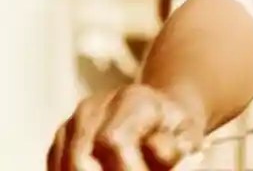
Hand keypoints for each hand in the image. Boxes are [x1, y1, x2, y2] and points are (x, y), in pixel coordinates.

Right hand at [47, 84, 205, 170]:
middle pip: (80, 157)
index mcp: (131, 99)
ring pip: (64, 165)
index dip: (125, 169)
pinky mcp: (59, 140)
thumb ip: (174, 145)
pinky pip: (57, 166)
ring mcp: (72, 123)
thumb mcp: (187, 133)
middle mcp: (94, 107)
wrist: (157, 115)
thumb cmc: (173, 129)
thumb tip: (155, 151)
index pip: (112, 140)